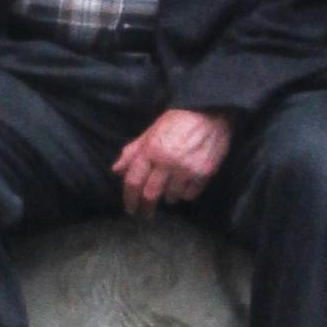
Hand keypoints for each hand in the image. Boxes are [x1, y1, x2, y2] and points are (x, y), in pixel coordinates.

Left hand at [115, 104, 231, 210]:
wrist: (209, 112)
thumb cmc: (177, 120)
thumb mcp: (151, 132)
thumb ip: (133, 151)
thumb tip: (117, 170)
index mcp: (151, 150)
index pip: (133, 181)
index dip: (129, 198)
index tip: (130, 209)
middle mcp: (167, 162)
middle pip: (150, 194)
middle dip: (146, 207)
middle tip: (146, 214)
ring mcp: (186, 169)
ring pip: (171, 197)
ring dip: (168, 197)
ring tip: (169, 192)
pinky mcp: (203, 173)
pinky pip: (189, 195)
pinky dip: (184, 194)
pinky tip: (184, 186)